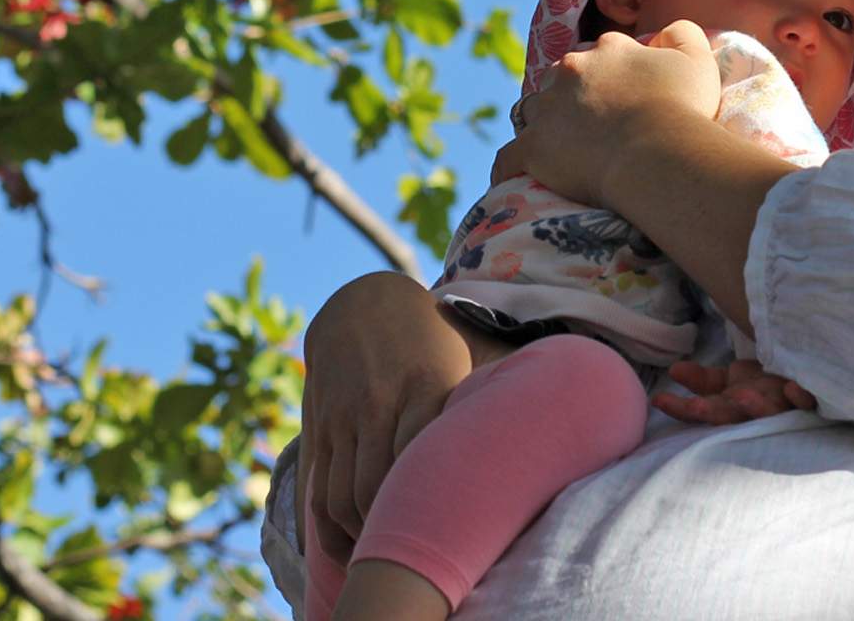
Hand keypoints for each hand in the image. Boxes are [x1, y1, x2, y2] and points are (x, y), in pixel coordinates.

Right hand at [298, 272, 471, 560]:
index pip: (424, 454)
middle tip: (418, 552)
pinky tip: (353, 541)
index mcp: (427, 383)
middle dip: (392, 529)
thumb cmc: (431, 336)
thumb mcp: (463, 352)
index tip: (454, 527)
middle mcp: (380, 402)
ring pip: (342, 496)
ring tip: (388, 551)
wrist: (361, 302)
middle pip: (377, 488)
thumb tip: (534, 429)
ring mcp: (344, 416)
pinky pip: (318, 487)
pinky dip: (333, 525)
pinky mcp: (319, 425)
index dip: (432, 499)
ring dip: (362, 534)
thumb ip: (484, 395)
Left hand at [491, 21, 721, 206]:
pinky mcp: (532, 147)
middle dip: (574, 96)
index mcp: (608, 49)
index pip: (604, 55)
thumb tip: (667, 31)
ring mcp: (548, 108)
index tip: (629, 100)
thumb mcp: (698, 60)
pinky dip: (512, 166)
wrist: (657, 152)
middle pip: (564, 78)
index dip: (615, 76)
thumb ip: (683, 34)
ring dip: (545, 124)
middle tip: (598, 126)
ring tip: (562, 149)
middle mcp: (571, 70)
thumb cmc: (682, 108)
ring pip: (534, 110)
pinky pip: (510, 157)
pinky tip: (518, 176)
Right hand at [651, 358, 816, 424]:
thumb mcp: (731, 382)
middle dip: (715, 413)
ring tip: (742, 396)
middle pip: (734, 416)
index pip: (705, 410)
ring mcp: (784, 407)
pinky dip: (800, 396)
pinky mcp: (810, 400)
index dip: (683, 408)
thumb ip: (702, 380)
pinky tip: (792, 388)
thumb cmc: (765, 387)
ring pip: (770, 412)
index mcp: (735, 410)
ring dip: (757, 408)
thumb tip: (673, 369)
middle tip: (697, 406)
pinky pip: (808, 401)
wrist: (807, 380)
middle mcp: (758, 412)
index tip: (660, 399)